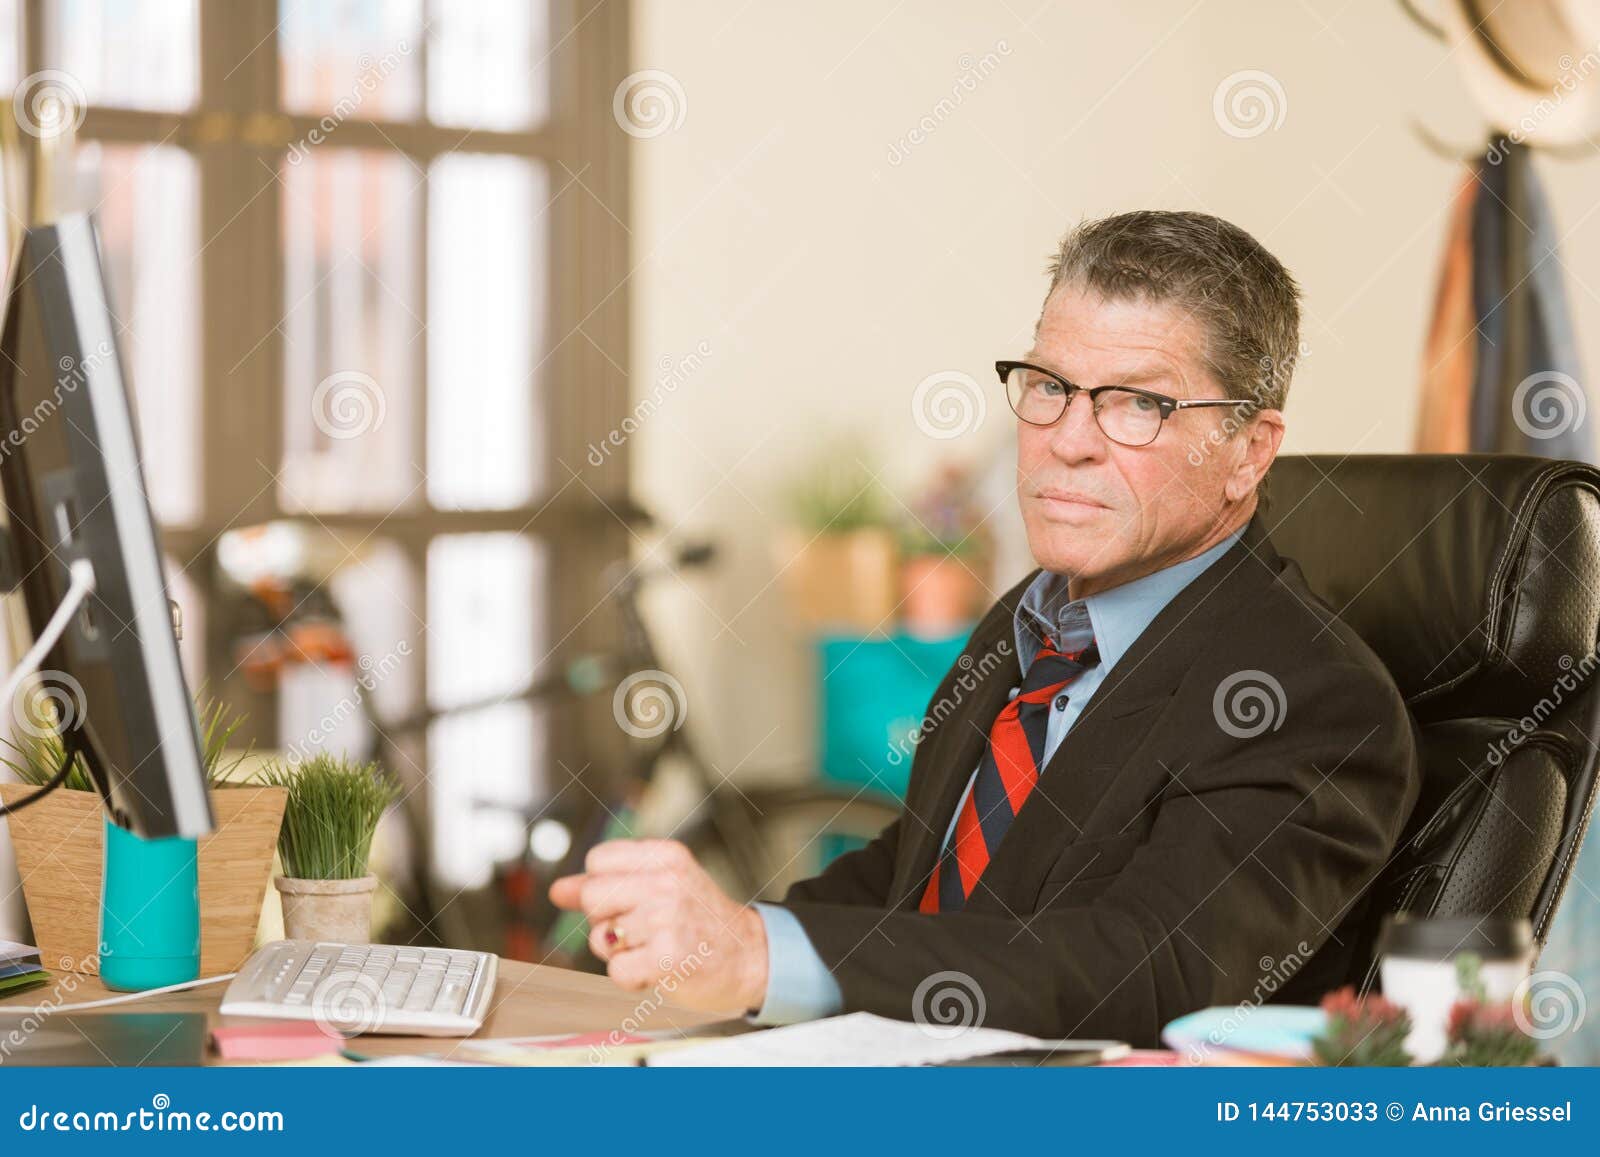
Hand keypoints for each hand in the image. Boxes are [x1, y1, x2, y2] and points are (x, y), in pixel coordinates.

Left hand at [548, 838, 768, 1012]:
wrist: (749, 957)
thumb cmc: (700, 921)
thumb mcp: (661, 886)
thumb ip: (607, 884)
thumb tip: (558, 890)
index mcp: (665, 855)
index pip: (597, 861)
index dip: (604, 887)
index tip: (631, 900)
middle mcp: (667, 882)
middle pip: (592, 897)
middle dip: (606, 920)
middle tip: (641, 929)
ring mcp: (667, 919)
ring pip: (600, 938)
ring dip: (622, 953)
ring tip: (656, 948)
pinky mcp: (667, 958)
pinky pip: (617, 971)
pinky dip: (632, 978)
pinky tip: (658, 969)